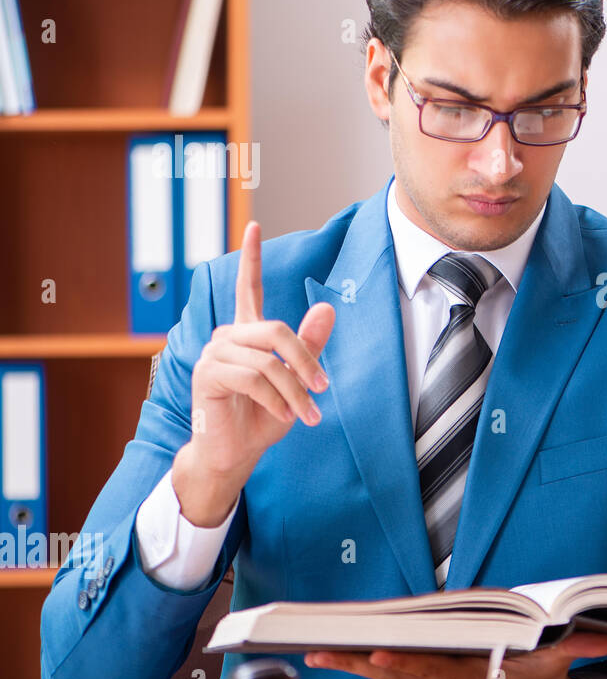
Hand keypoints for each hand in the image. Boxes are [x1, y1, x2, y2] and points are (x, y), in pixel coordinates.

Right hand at [176, 220, 335, 525]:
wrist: (234, 453)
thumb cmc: (262, 417)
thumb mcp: (296, 380)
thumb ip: (309, 346)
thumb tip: (327, 307)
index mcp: (247, 333)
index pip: (247, 287)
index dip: (251, 257)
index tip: (255, 225)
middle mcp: (227, 337)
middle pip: (276, 331)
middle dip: (306, 360)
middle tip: (324, 389)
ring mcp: (214, 354)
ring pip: (267, 360)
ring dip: (294, 390)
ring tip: (307, 414)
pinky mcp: (207, 375)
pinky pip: (253, 378)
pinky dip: (276, 399)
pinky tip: (285, 417)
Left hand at [304, 633, 606, 678]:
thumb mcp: (556, 667)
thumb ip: (573, 648)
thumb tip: (598, 636)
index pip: (434, 670)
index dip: (406, 664)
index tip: (380, 655)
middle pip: (398, 671)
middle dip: (361, 661)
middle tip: (324, 650)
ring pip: (388, 673)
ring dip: (352, 661)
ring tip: (316, 649)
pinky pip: (391, 671)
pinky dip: (363, 661)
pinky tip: (337, 651)